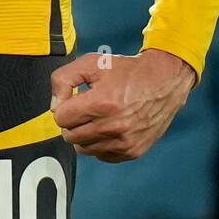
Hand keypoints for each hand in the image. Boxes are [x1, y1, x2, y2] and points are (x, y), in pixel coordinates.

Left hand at [50, 48, 195, 162]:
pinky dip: (99, 144)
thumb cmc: (127, 70)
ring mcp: (124, 142)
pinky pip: (101, 155)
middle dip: (72, 121)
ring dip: (84, 134)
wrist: (164, 80)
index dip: (64, 106)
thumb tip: (54, 107)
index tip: (75, 99)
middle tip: (84, 107)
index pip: (61, 118)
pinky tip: (108, 127)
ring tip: (97, 117)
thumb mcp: (92, 63)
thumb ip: (63, 79)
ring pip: (83, 149)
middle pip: (70, 135)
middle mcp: (114, 126)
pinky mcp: (133, 151)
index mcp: (102, 103)